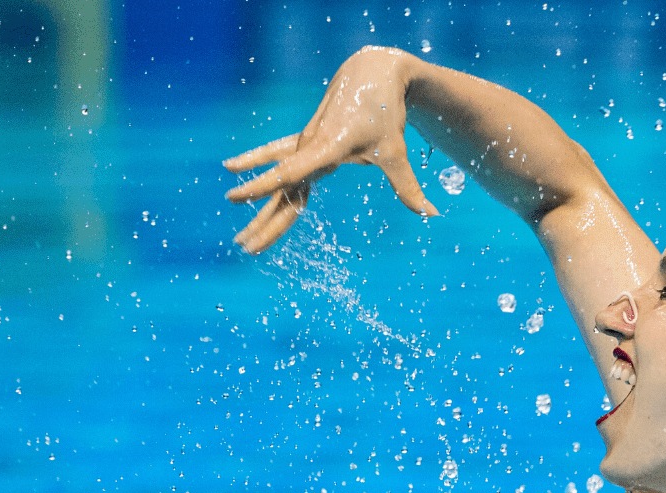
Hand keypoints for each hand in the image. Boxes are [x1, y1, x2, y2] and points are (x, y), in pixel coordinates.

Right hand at [223, 46, 439, 253]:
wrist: (373, 72)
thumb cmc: (385, 112)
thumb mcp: (395, 152)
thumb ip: (407, 187)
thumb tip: (432, 215)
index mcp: (327, 147)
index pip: (289, 173)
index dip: (263, 186)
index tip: (235, 198)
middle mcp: (310, 145)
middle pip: (280, 189)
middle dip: (261, 220)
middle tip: (241, 247)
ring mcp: (306, 143)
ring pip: (278, 178)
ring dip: (258, 204)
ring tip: (237, 223)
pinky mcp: (308, 140)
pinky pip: (279, 155)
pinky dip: (259, 162)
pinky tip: (233, 164)